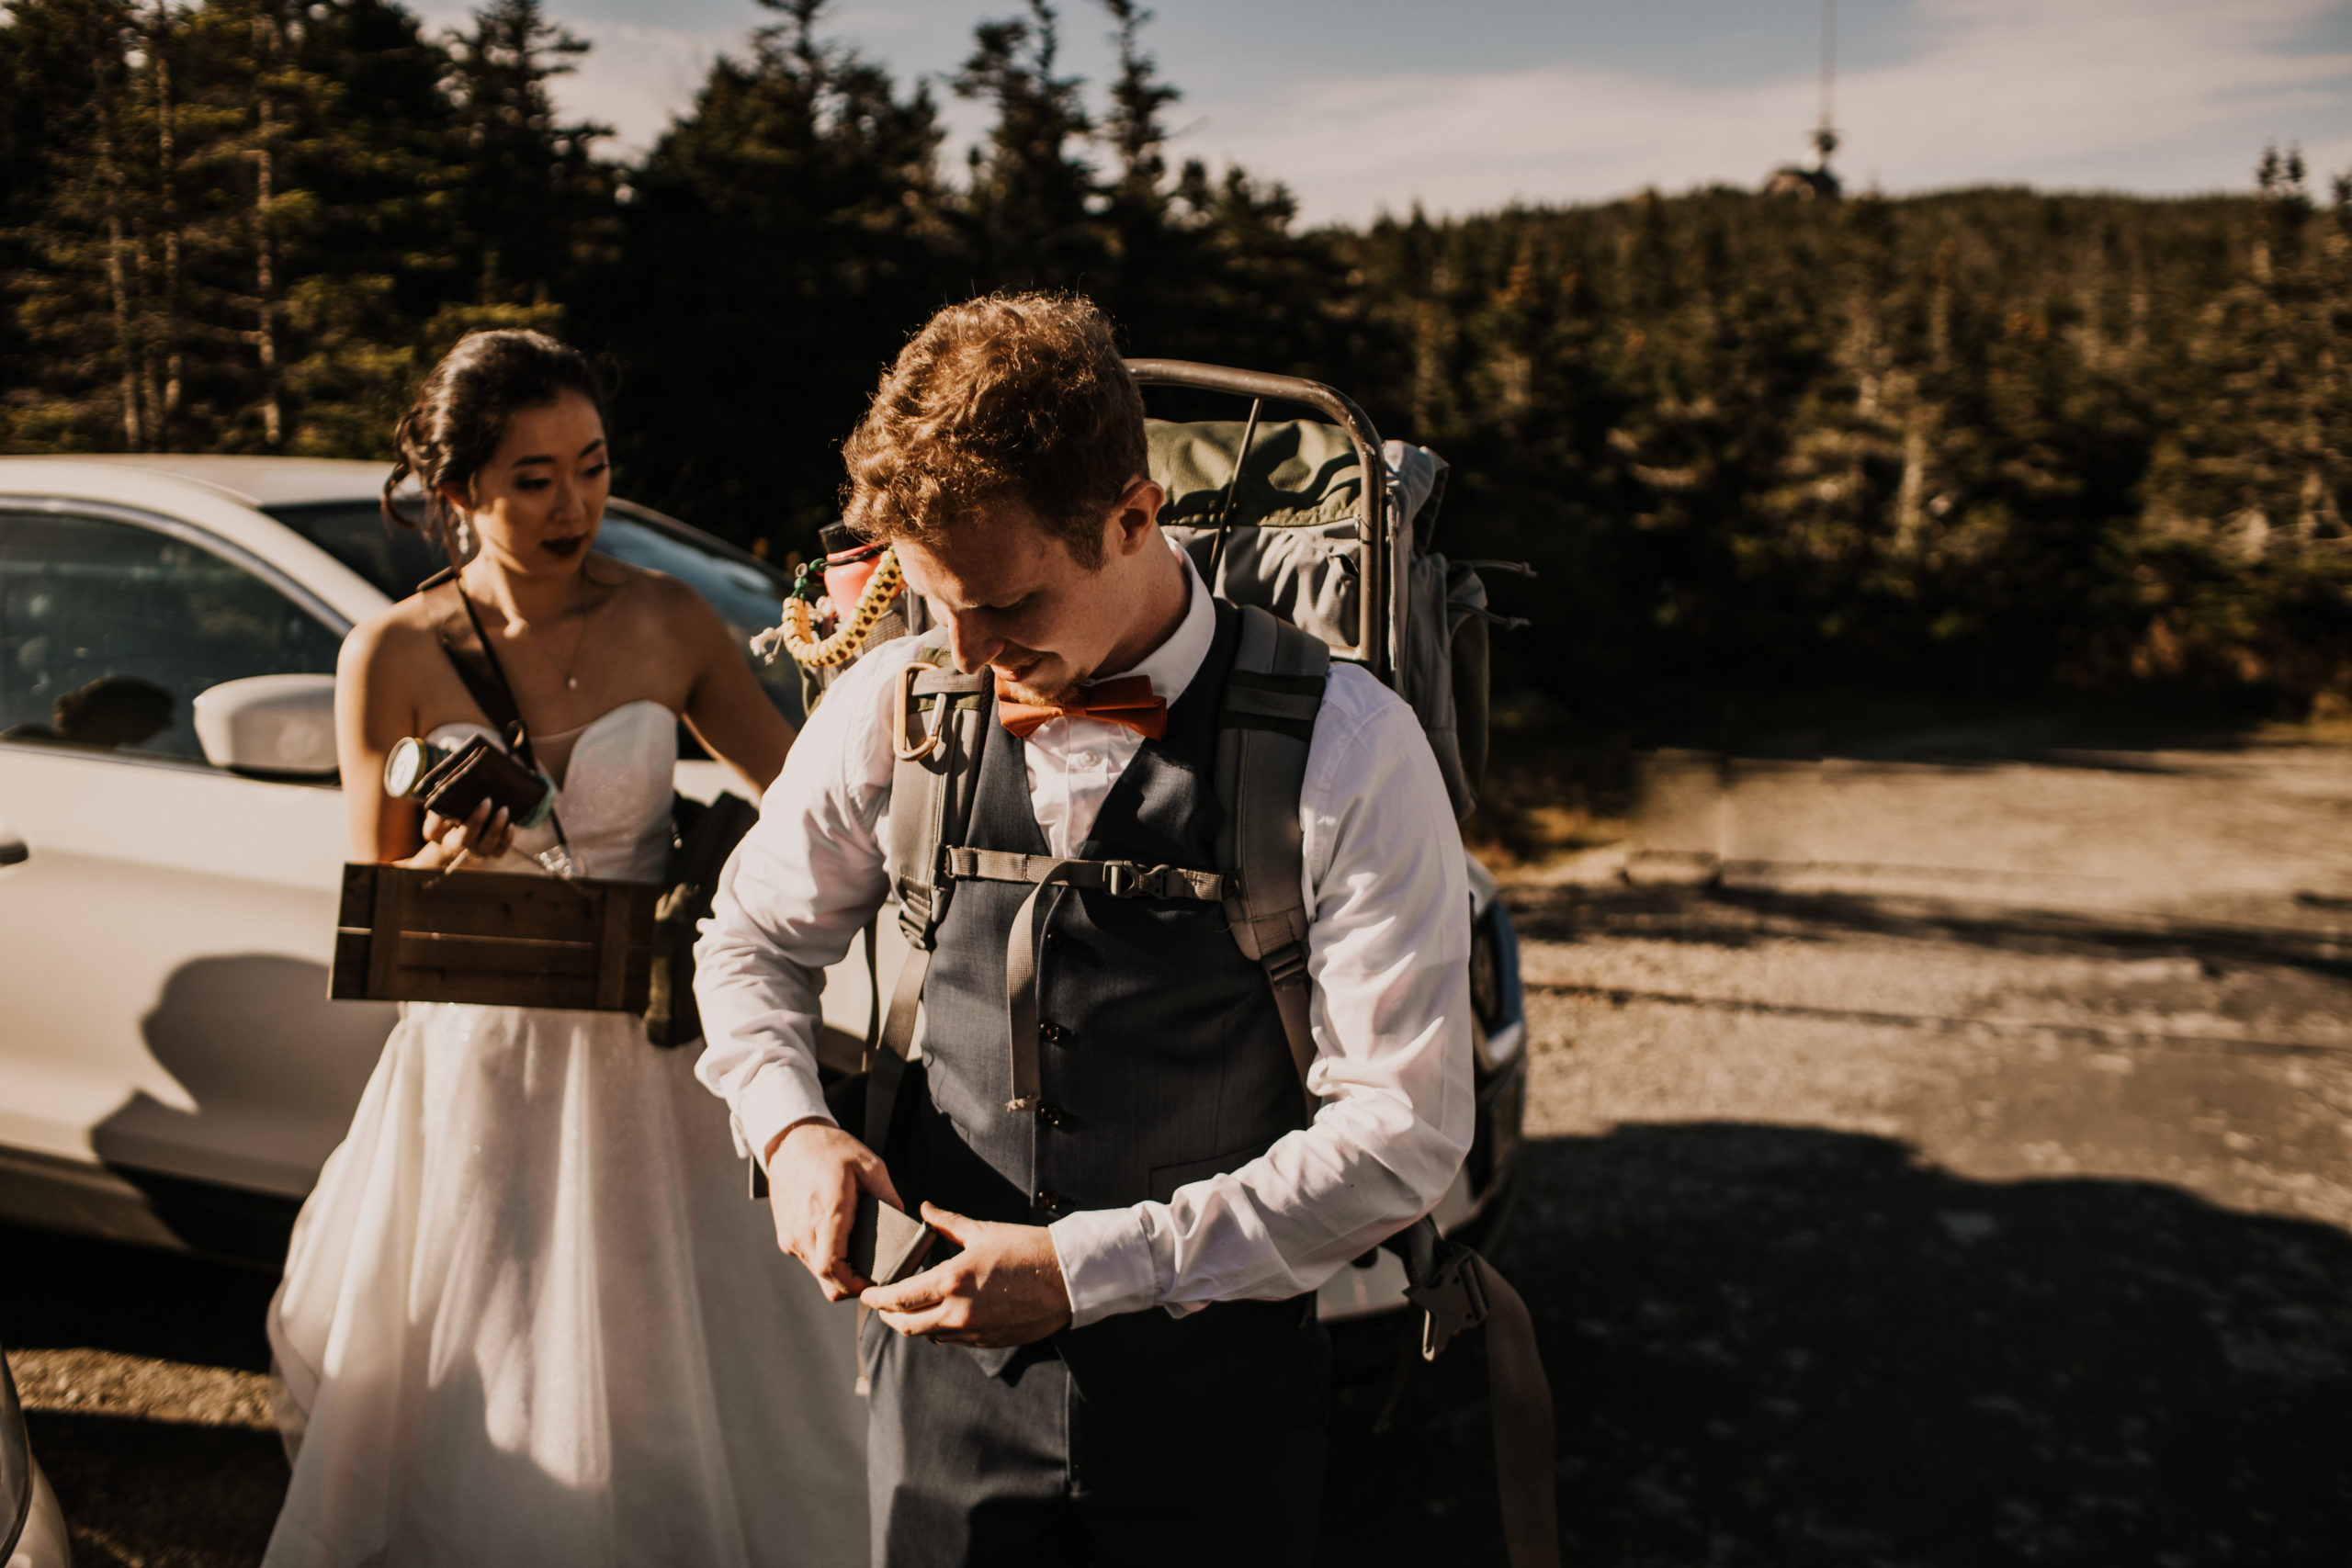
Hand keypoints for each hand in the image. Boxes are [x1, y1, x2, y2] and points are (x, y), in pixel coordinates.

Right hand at [409, 797, 512, 867]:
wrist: (470, 817)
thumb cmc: (455, 805)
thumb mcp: (446, 799)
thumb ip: (444, 793)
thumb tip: (450, 783)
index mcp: (439, 832)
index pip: (433, 829)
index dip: (439, 817)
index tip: (451, 800)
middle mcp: (457, 845)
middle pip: (463, 841)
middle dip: (476, 821)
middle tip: (487, 801)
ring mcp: (475, 849)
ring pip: (484, 847)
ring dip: (495, 829)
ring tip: (504, 809)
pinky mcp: (492, 850)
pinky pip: (500, 851)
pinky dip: (506, 839)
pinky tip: (511, 824)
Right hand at [764, 1119, 902, 1301]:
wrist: (790, 1140)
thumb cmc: (830, 1149)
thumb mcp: (869, 1165)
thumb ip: (889, 1195)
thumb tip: (904, 1220)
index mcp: (826, 1213)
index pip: (833, 1269)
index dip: (854, 1285)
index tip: (874, 1284)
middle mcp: (803, 1230)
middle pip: (827, 1279)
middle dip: (851, 1284)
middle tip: (874, 1275)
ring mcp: (790, 1235)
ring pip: (817, 1273)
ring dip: (838, 1273)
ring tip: (859, 1258)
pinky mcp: (785, 1235)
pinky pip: (808, 1259)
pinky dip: (825, 1260)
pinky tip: (841, 1244)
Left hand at [860, 1204, 1072, 1348]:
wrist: (1067, 1277)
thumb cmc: (1027, 1248)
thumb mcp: (983, 1231)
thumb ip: (947, 1222)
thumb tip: (924, 1208)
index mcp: (952, 1282)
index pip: (899, 1298)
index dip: (877, 1299)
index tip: (867, 1295)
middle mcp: (958, 1312)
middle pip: (907, 1326)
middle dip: (889, 1317)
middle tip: (882, 1306)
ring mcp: (974, 1332)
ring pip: (930, 1336)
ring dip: (915, 1324)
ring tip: (912, 1308)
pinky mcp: (990, 1341)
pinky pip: (954, 1341)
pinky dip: (942, 1330)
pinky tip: (944, 1315)